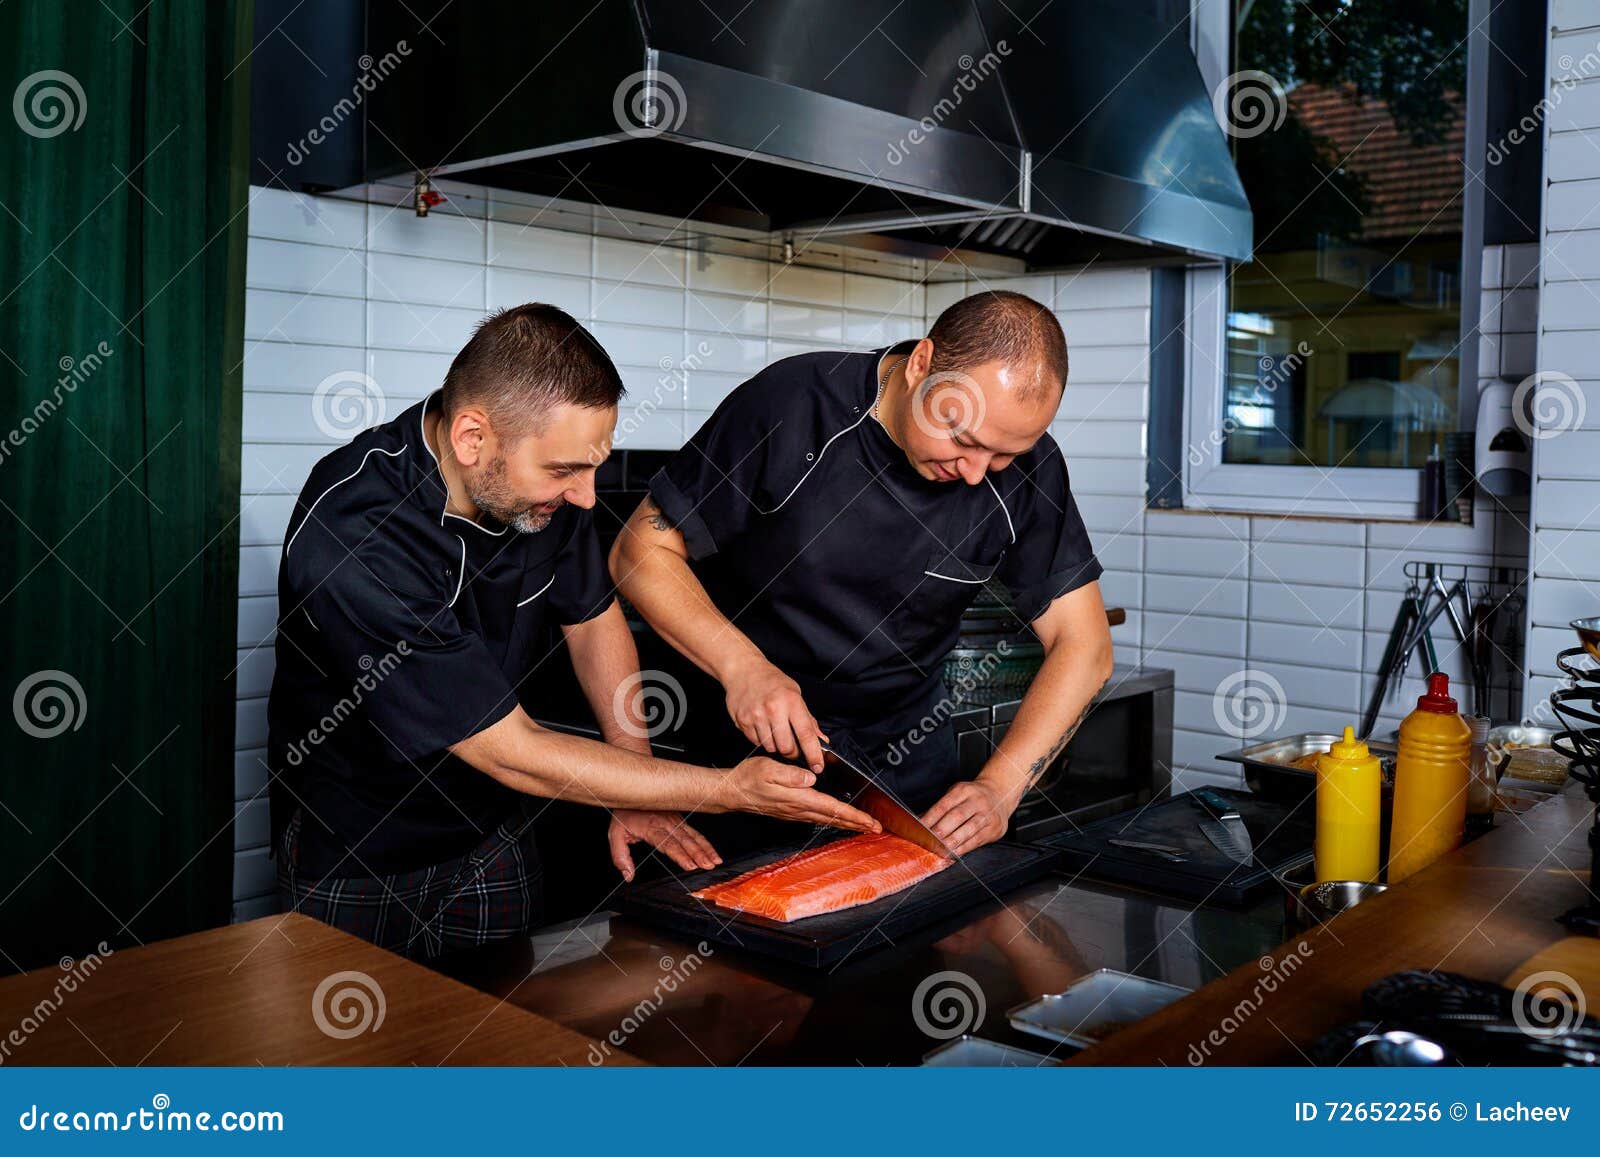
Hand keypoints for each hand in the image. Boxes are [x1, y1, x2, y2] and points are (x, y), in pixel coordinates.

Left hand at [606, 810, 721, 881]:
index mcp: (651, 826)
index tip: (690, 865)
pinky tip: (712, 852)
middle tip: (708, 866)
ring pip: (693, 836)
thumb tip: (628, 876)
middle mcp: (666, 823)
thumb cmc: (624, 812)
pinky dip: (705, 843)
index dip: (680, 855)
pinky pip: (695, 833)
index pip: (668, 844)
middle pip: (685, 840)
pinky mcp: (680, 819)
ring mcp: (675, 820)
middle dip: (698, 854)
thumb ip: (620, 857)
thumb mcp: (615, 834)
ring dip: (705, 849)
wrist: (631, 789)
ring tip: (715, 861)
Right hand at [720, 756, 879, 832]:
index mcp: (798, 798)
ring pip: (828, 820)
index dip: (854, 816)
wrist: (732, 792)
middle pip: (835, 818)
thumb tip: (810, 778)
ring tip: (864, 826)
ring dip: (848, 824)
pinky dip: (833, 820)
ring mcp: (795, 813)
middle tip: (877, 829)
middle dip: (857, 824)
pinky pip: (818, 818)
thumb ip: (790, 774)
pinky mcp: (791, 812)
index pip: (833, 809)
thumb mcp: (768, 768)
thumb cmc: (748, 778)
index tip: (871, 822)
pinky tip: (838, 819)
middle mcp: (799, 809)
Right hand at [724, 657, 827, 770]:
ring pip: (770, 747)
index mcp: (791, 701)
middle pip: (786, 747)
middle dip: (792, 753)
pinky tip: (762, 726)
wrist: (744, 670)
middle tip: (793, 747)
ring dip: (775, 746)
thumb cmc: (772, 681)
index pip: (806, 734)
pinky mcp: (742, 721)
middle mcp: (774, 709)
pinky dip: (761, 740)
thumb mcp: (795, 694)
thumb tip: (820, 740)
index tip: (818, 766)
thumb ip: (808, 719)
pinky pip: (755, 742)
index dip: (814, 754)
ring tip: (774, 731)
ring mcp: (756, 716)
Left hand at [922, 779, 1014, 855]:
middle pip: (957, 816)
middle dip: (942, 830)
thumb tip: (920, 822)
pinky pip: (977, 840)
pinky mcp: (995, 828)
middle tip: (930, 841)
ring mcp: (988, 814)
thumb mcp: (956, 794)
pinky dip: (964, 848)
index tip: (919, 829)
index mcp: (963, 790)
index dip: (931, 818)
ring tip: (941, 850)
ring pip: (969, 829)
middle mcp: (977, 801)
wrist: (1000, 795)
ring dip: (953, 841)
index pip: (944, 805)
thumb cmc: (971, 797)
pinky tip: (954, 853)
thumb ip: (940, 808)